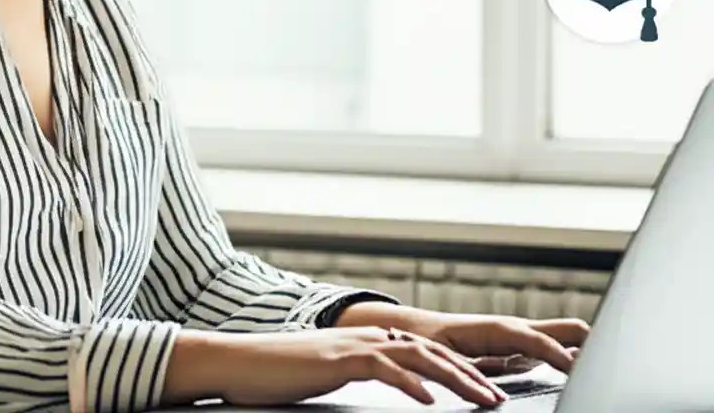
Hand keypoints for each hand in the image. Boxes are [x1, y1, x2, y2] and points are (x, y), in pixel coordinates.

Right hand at [207, 326, 509, 407]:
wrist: (238, 361)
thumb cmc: (276, 375)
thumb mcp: (327, 375)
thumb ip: (355, 376)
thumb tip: (381, 387)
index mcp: (368, 343)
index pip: (426, 353)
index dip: (461, 370)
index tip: (488, 389)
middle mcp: (368, 338)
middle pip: (433, 352)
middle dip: (472, 375)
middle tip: (502, 398)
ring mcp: (354, 347)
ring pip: (419, 357)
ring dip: (457, 379)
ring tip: (484, 400)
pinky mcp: (339, 360)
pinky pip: (383, 369)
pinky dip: (410, 384)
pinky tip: (430, 401)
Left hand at [410, 312, 589, 374]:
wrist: (420, 332)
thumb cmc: (430, 341)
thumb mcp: (446, 359)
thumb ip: (470, 374)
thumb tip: (490, 396)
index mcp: (500, 329)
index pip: (538, 340)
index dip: (557, 354)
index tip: (574, 368)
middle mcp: (519, 331)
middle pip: (570, 330)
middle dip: (592, 342)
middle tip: (607, 366)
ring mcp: (526, 340)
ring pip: (569, 338)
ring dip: (587, 351)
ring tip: (603, 372)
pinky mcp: (525, 350)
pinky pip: (557, 352)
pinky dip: (573, 360)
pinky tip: (581, 375)